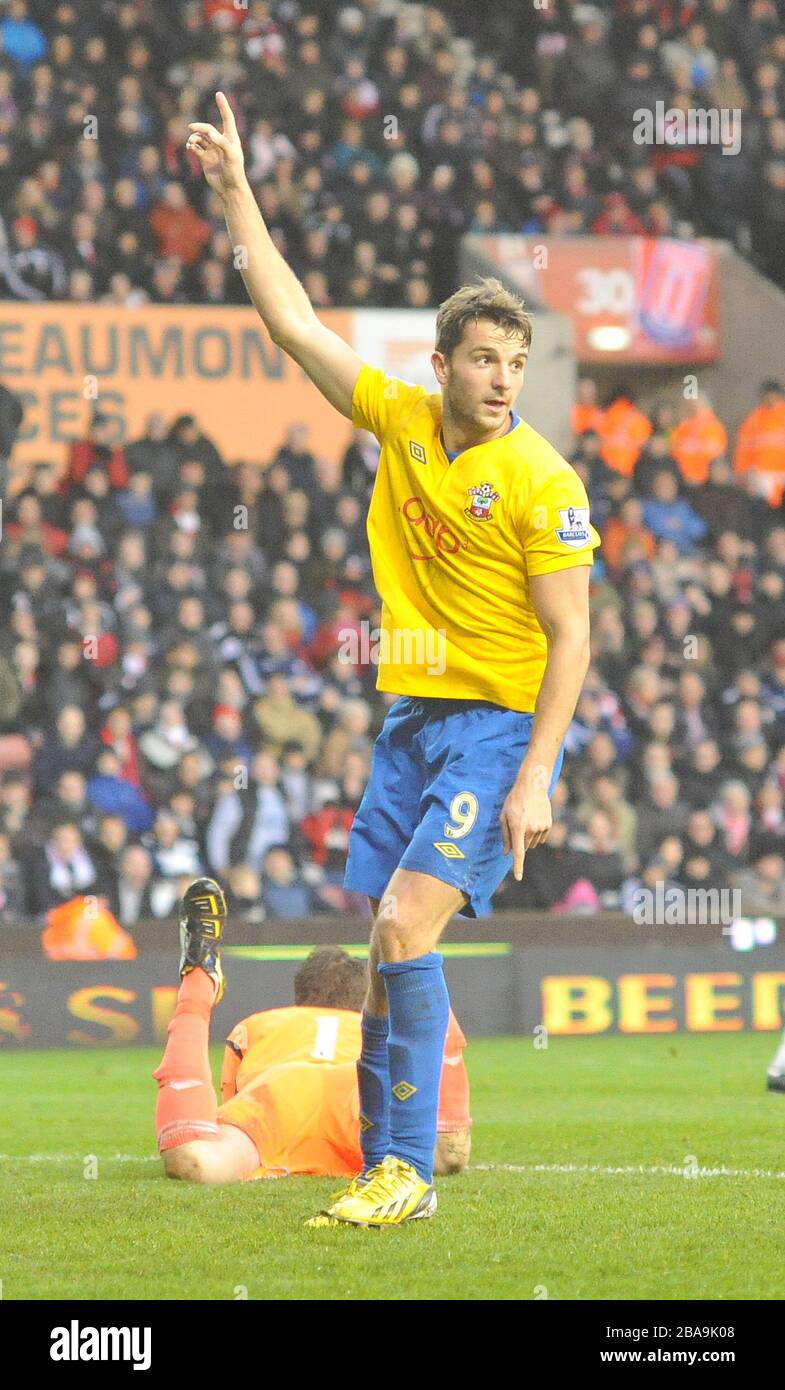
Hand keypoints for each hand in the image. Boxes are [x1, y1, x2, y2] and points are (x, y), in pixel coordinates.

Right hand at [186, 91, 245, 197]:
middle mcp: (221, 142)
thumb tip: (210, 133)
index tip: (218, 94)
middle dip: (199, 127)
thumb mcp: (231, 156)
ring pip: (200, 138)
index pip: (227, 118)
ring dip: (194, 138)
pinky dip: (191, 146)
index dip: (223, 106)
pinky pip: (195, 148)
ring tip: (192, 143)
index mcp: (231, 138)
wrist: (229, 189)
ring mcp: (212, 150)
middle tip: (191, 128)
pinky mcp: (205, 159)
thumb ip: (221, 142)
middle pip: (207, 129)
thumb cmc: (235, 172)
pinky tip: (190, 148)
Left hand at [499, 764, 552, 880]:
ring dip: (528, 837)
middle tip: (518, 826)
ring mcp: (541, 827)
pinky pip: (541, 837)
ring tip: (526, 819)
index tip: (519, 877)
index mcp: (517, 828)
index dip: (518, 866)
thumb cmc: (514, 800)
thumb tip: (506, 852)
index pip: (518, 852)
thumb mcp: (504, 816)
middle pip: (524, 846)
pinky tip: (534, 820)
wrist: (532, 786)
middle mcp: (530, 829)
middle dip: (519, 842)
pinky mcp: (548, 824)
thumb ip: (505, 835)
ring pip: (533, 842)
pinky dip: (537, 833)